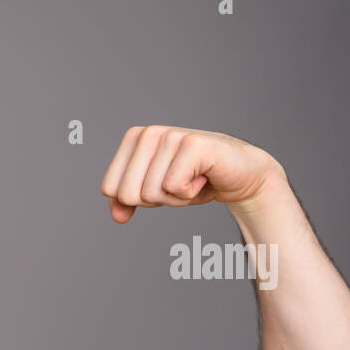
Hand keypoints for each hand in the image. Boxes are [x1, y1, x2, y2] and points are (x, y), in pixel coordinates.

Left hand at [100, 125, 282, 223]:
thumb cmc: (193, 181)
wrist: (238, 177)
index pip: (110, 189)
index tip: (161, 185)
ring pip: (151, 193)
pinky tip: (203, 177)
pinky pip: (173, 188)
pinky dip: (190, 193)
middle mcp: (149, 133)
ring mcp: (171, 136)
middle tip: (178, 185)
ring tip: (192, 179)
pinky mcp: (193, 145)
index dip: (135, 199)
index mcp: (134, 139)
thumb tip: (117, 216)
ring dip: (175, 197)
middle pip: (128, 194)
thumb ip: (126, 201)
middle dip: (155, 200)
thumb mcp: (153, 193)